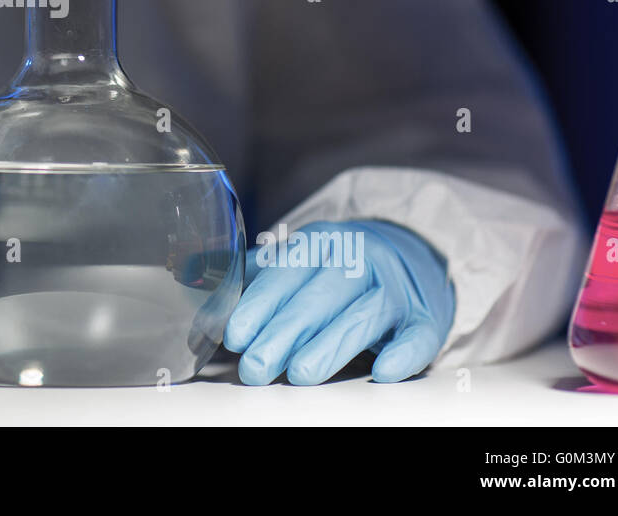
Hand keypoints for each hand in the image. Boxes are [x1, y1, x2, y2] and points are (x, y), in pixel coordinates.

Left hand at [224, 219, 454, 384]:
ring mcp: (396, 288)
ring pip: (363, 315)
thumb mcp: (299, 258)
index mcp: (322, 243)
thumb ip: (251, 272)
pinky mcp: (428, 317)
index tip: (234, 334)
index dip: (259, 303)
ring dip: (331, 345)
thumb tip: (189, 274)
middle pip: (319, 297)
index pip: (287, 272)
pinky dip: (405, 353)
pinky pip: (420, 335)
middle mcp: (360, 260)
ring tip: (300, 374)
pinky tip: (385, 371)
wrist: (416, 253)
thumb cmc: (342, 266)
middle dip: (284, 333)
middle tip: (255, 366)